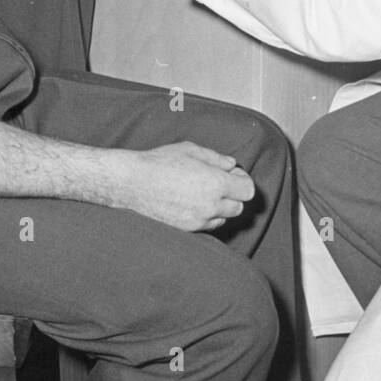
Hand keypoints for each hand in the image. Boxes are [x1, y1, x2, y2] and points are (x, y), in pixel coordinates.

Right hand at [124, 141, 254, 230]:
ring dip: (219, 207)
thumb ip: (215, 158)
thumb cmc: (160, 162)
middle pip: (238, 207)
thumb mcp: (190, 150)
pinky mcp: (187, 230)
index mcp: (215, 183)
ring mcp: (198, 220)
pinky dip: (206, 216)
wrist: (132, 183)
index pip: (248, 191)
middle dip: (232, 195)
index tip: (233, 176)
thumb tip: (231, 165)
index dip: (243, 181)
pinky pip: (207, 225)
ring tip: (202, 193)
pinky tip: (192, 202)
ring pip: (223, 218)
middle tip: (218, 183)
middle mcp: (210, 206)